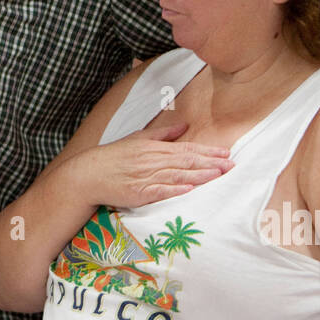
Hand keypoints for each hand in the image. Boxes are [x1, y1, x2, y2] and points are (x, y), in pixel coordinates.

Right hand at [68, 121, 233, 209]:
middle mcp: (152, 161)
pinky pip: (159, 192)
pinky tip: (188, 190)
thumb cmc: (114, 157)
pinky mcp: (137, 193)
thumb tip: (184, 126)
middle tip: (231, 165)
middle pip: (186, 162)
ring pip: (177, 176)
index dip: (207, 152)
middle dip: (210, 163)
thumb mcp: (138, 139)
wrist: (88, 173)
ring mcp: (145, 177)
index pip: (186, 149)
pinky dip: (174, 190)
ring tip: (218, 175)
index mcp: (154, 148)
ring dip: (199, 176)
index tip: (226, 153)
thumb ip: (162, 134)